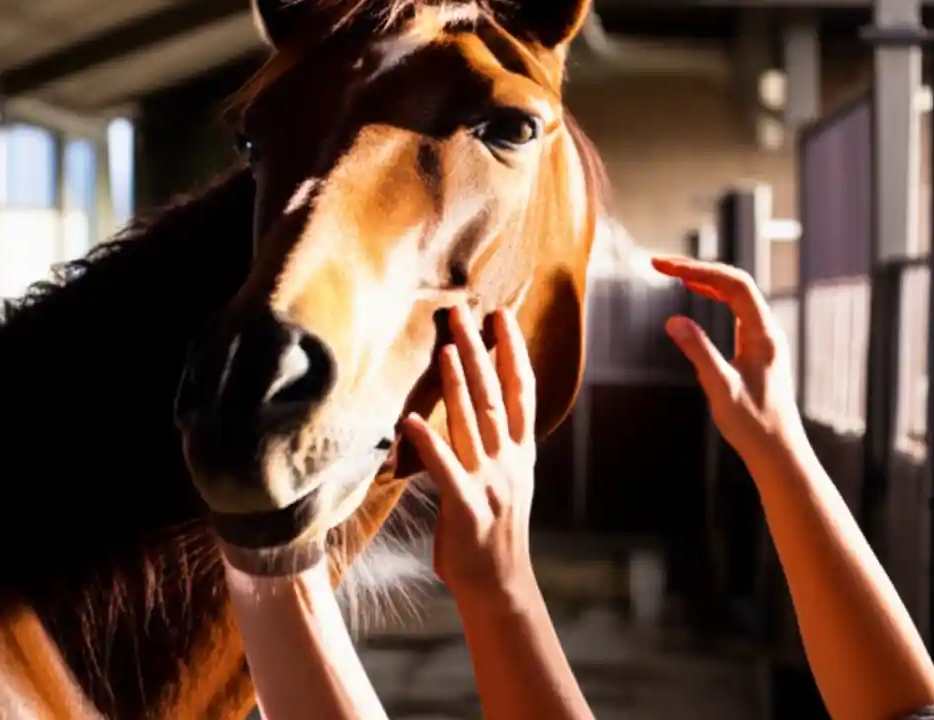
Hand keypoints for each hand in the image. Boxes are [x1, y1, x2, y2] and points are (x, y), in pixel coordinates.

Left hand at [400, 304, 537, 601]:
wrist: (498, 583)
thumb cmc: (492, 528)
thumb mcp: (506, 478)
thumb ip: (496, 442)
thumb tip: (480, 402)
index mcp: (520, 452)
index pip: (521, 391)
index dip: (513, 352)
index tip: (502, 316)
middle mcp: (509, 461)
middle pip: (494, 396)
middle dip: (481, 351)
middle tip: (466, 313)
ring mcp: (489, 482)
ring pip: (473, 423)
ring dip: (459, 384)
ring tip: (449, 349)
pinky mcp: (466, 506)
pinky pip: (445, 468)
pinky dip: (429, 442)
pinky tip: (412, 420)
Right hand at [652, 255, 807, 471]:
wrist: (776, 450)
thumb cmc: (752, 423)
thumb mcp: (720, 387)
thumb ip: (698, 351)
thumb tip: (673, 320)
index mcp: (762, 334)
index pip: (733, 284)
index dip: (698, 270)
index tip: (664, 267)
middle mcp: (766, 330)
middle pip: (734, 283)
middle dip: (698, 269)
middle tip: (661, 264)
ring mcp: (763, 338)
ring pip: (735, 294)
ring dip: (705, 279)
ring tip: (674, 272)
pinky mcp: (756, 348)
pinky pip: (736, 309)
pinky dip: (714, 296)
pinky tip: (697, 294)